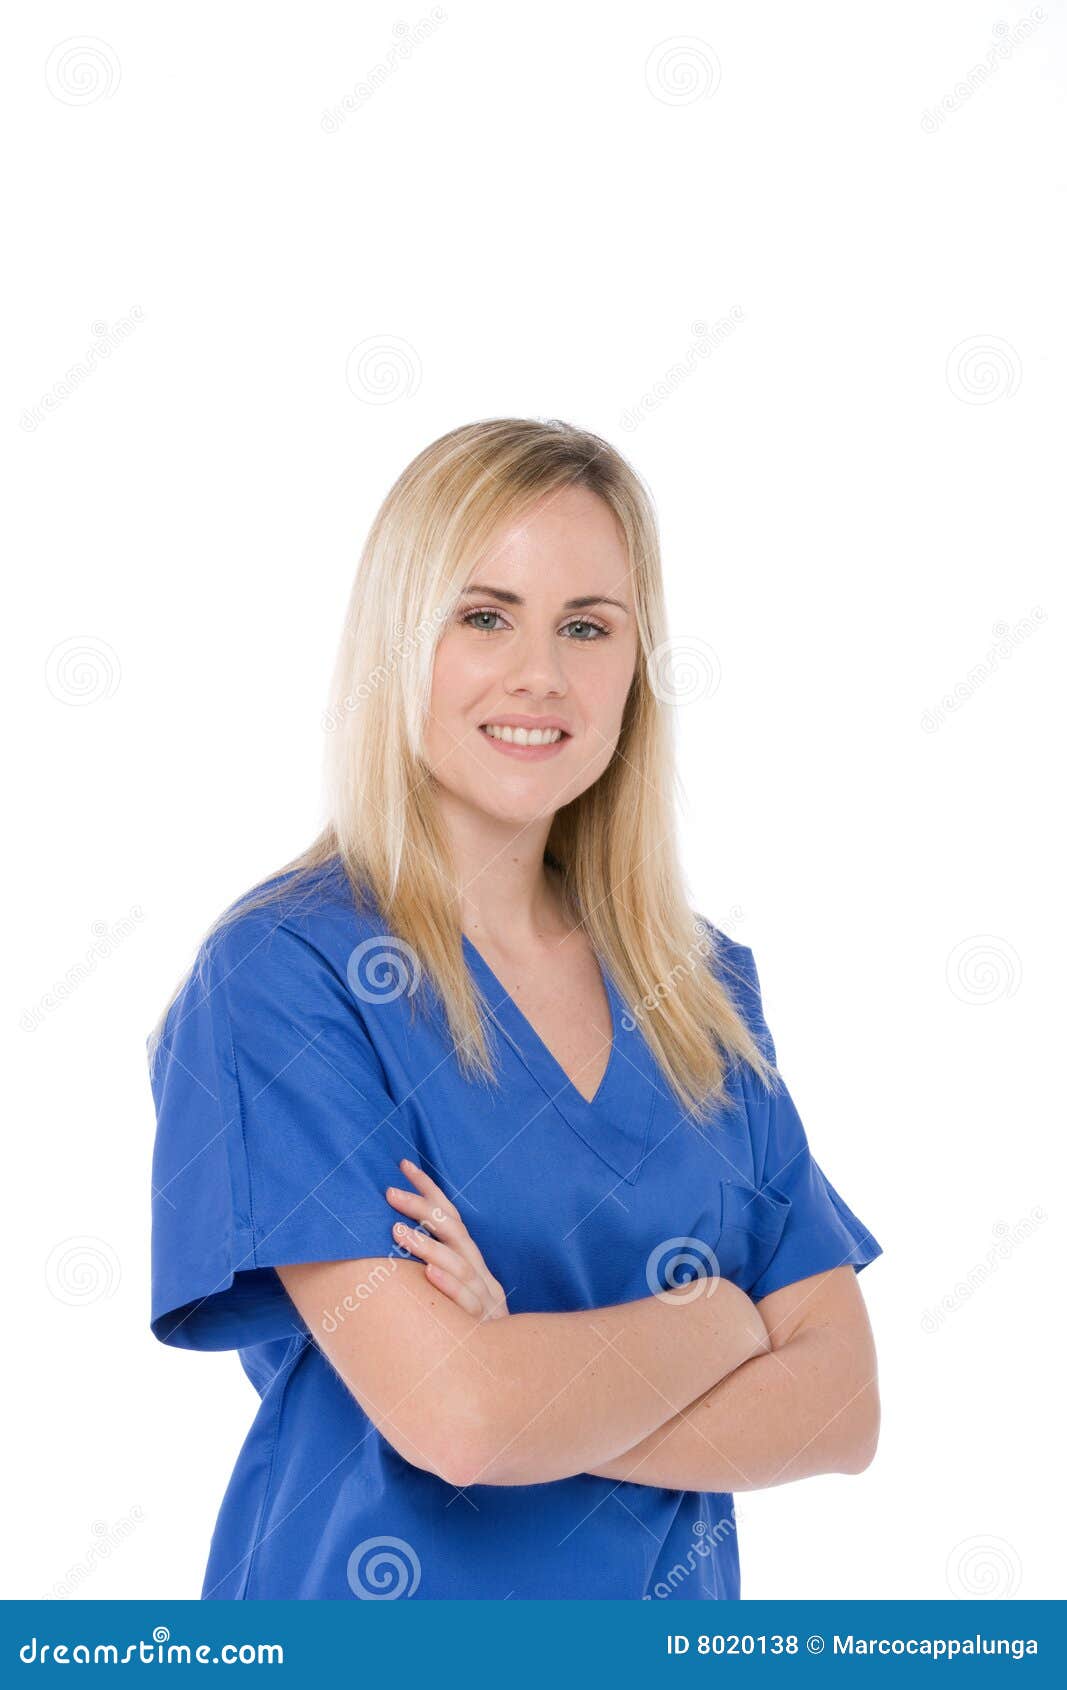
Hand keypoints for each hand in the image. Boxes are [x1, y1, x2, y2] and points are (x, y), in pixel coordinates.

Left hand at [385, 1158, 508, 1321]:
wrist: (504, 1374)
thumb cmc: (464, 1331)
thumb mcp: (450, 1295)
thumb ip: (432, 1269)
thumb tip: (390, 1243)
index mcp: (471, 1261)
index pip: (450, 1217)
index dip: (428, 1189)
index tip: (403, 1164)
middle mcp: (479, 1272)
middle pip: (454, 1231)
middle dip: (421, 1208)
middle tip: (389, 1193)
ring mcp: (484, 1297)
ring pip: (459, 1263)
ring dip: (427, 1245)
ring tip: (397, 1232)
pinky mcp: (484, 1324)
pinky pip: (467, 1302)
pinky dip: (450, 1286)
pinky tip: (429, 1275)